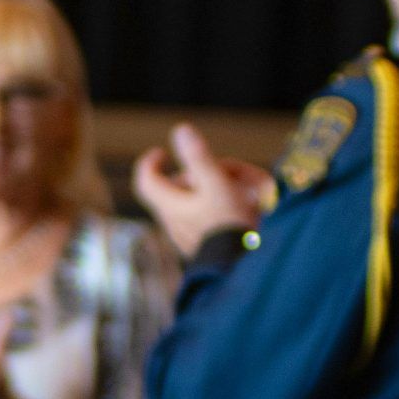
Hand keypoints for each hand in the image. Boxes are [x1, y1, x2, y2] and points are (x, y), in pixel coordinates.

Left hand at [131, 124, 266, 257]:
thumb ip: (199, 158)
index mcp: (171, 206)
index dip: (150, 162)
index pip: (146, 180)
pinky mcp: (205, 247)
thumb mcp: (218, 185)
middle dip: (205, 173)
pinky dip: (226, 209)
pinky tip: (250, 210)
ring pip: (199, 201)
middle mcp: (174, 222)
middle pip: (181, 186)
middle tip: (234, 173)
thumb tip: (180, 130)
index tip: (162, 152)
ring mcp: (188, 236)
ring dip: (222, 190)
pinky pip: (212, 219)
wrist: (246, 268)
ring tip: (252, 193)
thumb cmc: (231, 225)